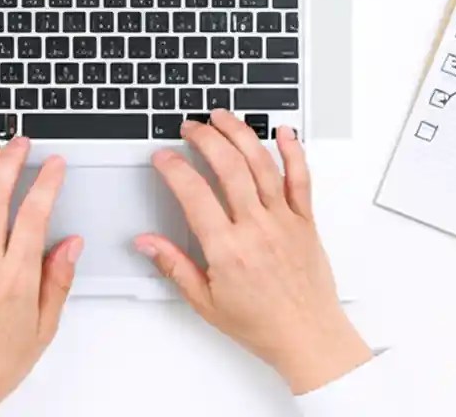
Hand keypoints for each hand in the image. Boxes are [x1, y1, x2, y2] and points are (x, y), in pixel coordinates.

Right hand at [135, 110, 371, 394]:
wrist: (308, 338)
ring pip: (263, 165)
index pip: (194, 195)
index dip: (174, 169)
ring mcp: (284, 221)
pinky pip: (301, 179)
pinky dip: (293, 152)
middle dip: (206, 138)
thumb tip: (147, 243)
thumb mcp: (205, 302)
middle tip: (191, 126)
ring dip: (241, 134)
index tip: (162, 157)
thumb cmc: (261, 324)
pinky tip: (284, 132)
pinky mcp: (306, 221)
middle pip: (230, 167)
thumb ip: (174, 266)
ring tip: (224, 117)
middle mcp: (257, 229)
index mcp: (228, 250)